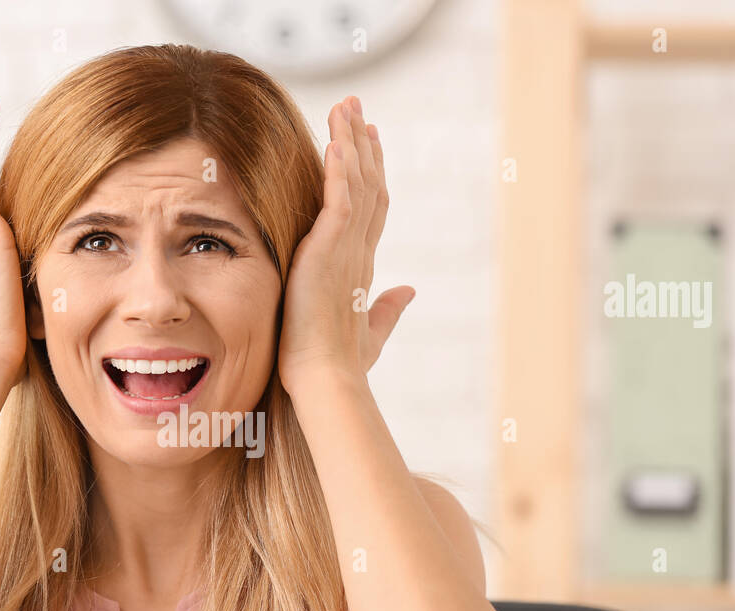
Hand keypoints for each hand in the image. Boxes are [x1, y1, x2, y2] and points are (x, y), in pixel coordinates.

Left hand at [276, 95, 415, 395]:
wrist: (326, 379)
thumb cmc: (342, 363)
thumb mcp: (368, 330)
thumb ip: (388, 308)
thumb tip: (408, 291)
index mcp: (363, 266)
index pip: (372, 208)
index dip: (372, 172)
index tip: (368, 141)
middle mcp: (359, 252)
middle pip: (368, 185)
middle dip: (362, 145)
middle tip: (357, 108)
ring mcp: (347, 250)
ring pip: (355, 185)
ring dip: (349, 143)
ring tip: (345, 108)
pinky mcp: (329, 254)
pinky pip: (338, 203)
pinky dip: (338, 172)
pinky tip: (335, 143)